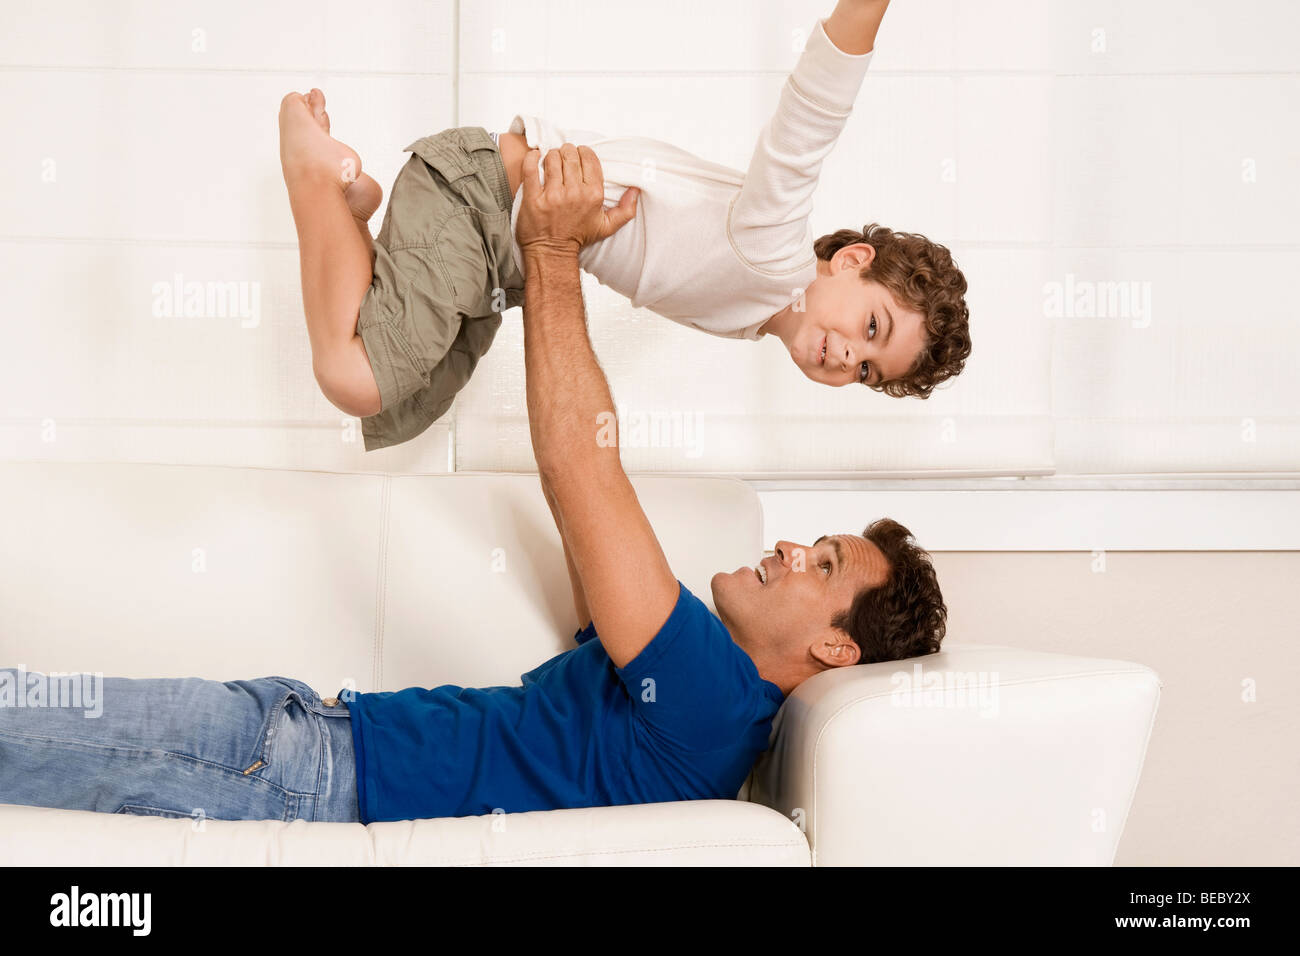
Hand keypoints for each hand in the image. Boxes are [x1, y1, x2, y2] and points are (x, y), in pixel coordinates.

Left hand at [516, 143, 638, 255]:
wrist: (552, 252)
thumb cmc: (577, 238)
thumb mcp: (606, 227)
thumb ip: (625, 210)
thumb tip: (636, 190)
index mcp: (593, 195)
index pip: (590, 159)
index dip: (584, 152)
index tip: (579, 156)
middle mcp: (574, 193)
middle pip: (570, 155)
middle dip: (567, 152)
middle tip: (564, 158)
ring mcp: (552, 195)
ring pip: (552, 158)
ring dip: (551, 155)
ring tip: (551, 162)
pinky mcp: (533, 197)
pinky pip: (530, 167)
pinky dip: (531, 157)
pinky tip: (535, 157)